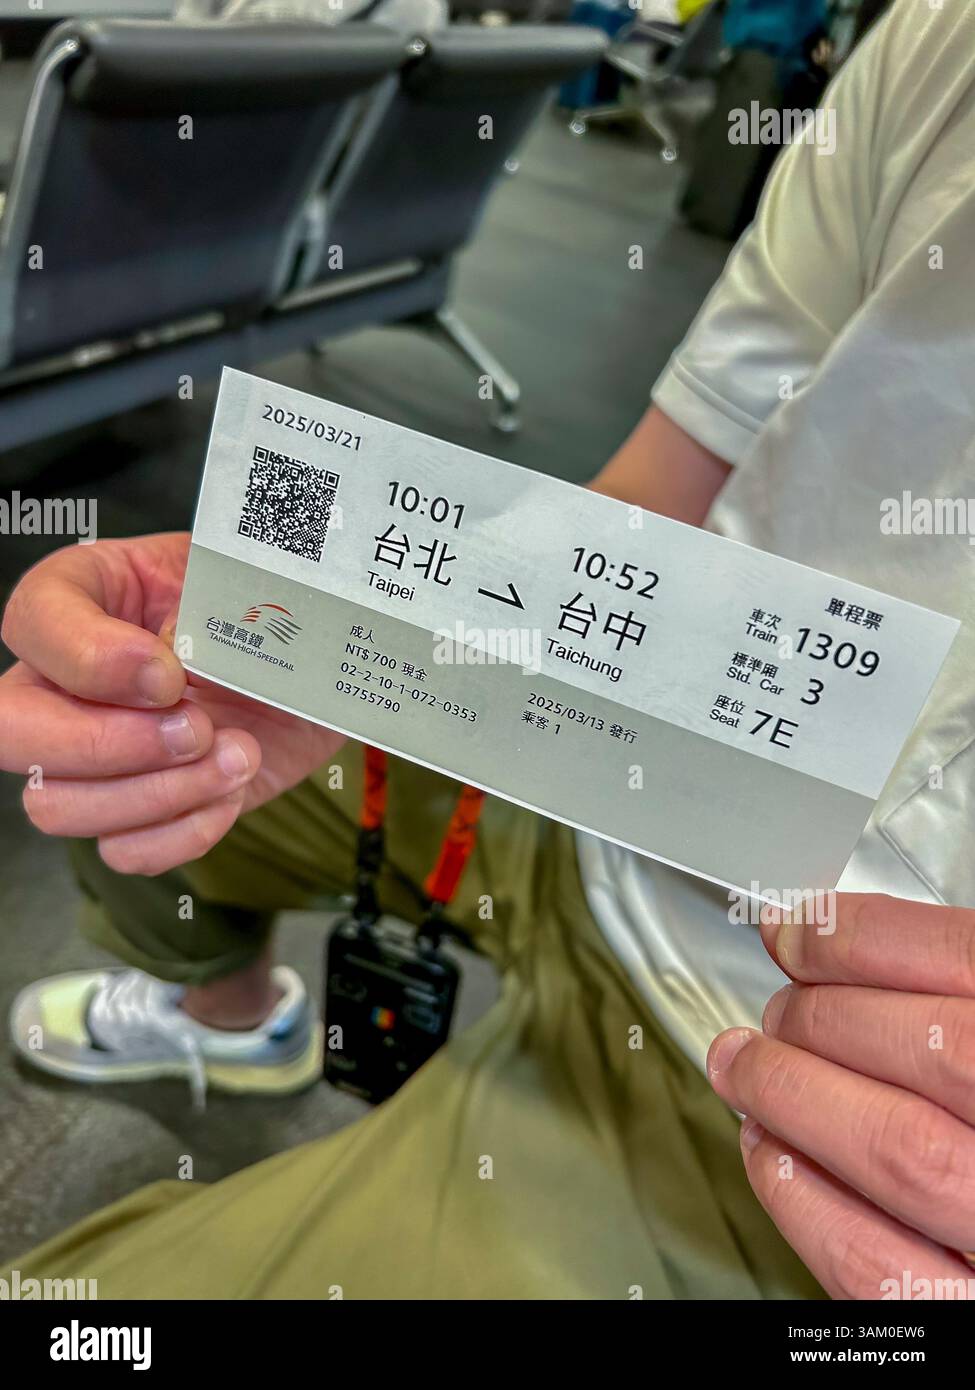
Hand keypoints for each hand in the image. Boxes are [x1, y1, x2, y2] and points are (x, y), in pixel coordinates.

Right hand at [0, 533, 345, 875]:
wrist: (318, 661)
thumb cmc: (264, 607)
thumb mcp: (232, 582)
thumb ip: (190, 615)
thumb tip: (158, 678)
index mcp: (79, 596)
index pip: (30, 624)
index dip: (92, 661)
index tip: (170, 674)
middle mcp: (64, 680)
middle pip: (13, 733)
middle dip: (106, 744)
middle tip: (196, 729)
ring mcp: (94, 754)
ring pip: (58, 806)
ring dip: (158, 793)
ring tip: (237, 755)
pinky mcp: (141, 811)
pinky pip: (122, 850)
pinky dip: (184, 832)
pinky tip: (231, 789)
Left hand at [707, 894, 974, 1298]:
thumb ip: (966, 979)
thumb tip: (866, 946)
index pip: (960, 957)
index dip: (856, 937)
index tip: (798, 928)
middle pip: (922, 1048)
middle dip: (820, 1016)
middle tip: (778, 1009)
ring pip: (893, 1152)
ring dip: (792, 1096)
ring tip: (748, 1068)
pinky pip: (876, 1264)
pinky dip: (802, 1199)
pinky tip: (773, 1155)